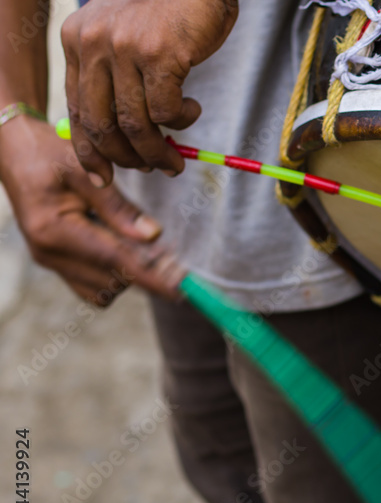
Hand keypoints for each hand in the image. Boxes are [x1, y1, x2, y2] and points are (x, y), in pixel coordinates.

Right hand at [0, 116, 184, 304]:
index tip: (181, 288)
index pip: (113, 260)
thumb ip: (119, 207)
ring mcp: (49, 261)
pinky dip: (114, 275)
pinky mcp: (55, 263)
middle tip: (171, 255)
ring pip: (104, 289)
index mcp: (53, 229)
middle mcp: (48, 253)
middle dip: (145, 271)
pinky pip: (92, 286)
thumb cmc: (47, 153)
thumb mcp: (85, 171)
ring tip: (143, 245)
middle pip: (111, 279)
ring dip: (129, 274)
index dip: (151, 276)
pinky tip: (122, 249)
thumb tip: (153, 236)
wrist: (12, 152)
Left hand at [60, 0, 237, 185]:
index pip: (76, 110)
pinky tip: (192, 109)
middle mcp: (93, 44)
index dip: (89, 151)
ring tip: (176, 158)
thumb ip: (116, 78)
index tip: (104, 176)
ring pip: (135, 124)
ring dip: (158, 151)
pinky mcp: (158, 54)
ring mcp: (124, 48)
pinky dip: (181, 121)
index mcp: (78, 42)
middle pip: (103, 124)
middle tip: (154, 167)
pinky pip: (166, 111)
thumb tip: (123, 137)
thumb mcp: (125, 39)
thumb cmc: (167, 12)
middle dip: (128, 158)